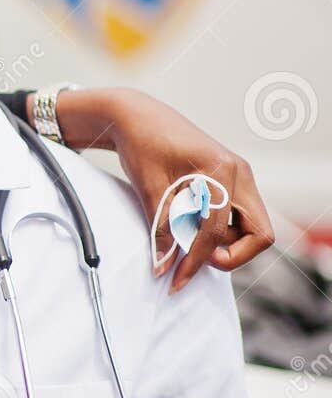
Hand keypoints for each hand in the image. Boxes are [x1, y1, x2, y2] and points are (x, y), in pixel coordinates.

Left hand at [53, 87, 275, 292]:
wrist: (137, 117)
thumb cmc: (141, 145)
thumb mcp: (149, 188)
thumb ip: (160, 228)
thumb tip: (163, 267)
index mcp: (221, 171)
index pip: (216, 232)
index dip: (196, 261)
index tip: (176, 280)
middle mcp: (239, 173)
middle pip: (260, 233)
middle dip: (232, 255)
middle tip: (196, 260)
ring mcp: (239, 176)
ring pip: (253, 227)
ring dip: (225, 242)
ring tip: (186, 239)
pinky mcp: (231, 180)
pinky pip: (238, 216)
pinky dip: (220, 230)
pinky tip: (189, 228)